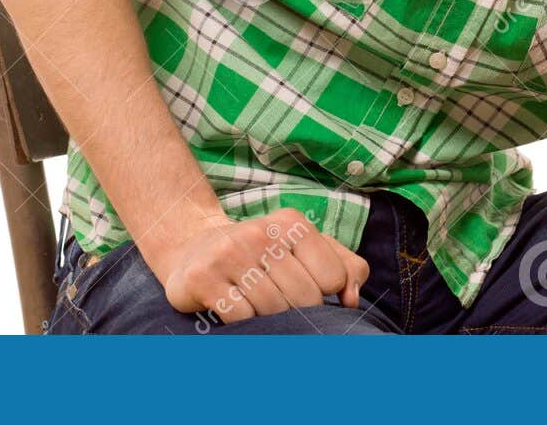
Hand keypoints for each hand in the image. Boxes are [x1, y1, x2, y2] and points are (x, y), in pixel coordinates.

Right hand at [150, 207, 369, 323]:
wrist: (193, 250)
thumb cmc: (261, 255)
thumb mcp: (306, 249)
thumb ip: (345, 267)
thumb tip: (353, 299)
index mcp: (290, 222)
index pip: (333, 277)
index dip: (325, 294)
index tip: (307, 290)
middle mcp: (259, 232)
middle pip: (305, 298)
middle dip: (298, 311)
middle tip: (280, 303)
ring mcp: (228, 253)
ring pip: (273, 311)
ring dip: (270, 318)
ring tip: (257, 304)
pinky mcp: (202, 278)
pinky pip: (241, 318)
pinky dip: (244, 323)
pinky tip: (236, 308)